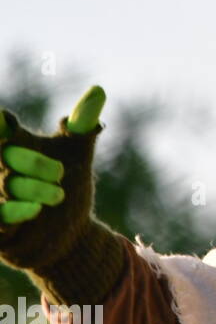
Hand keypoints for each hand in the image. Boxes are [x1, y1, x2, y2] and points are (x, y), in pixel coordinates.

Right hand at [0, 84, 123, 304]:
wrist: (72, 234)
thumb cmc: (69, 185)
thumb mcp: (77, 153)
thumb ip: (83, 122)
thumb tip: (99, 89)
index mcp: (13, 146)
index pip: (0, 127)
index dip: (0, 123)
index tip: (7, 119)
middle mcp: (0, 171)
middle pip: (6, 155)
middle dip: (33, 163)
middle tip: (61, 173)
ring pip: (6, 186)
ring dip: (33, 189)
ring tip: (57, 196)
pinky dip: (15, 212)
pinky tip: (34, 210)